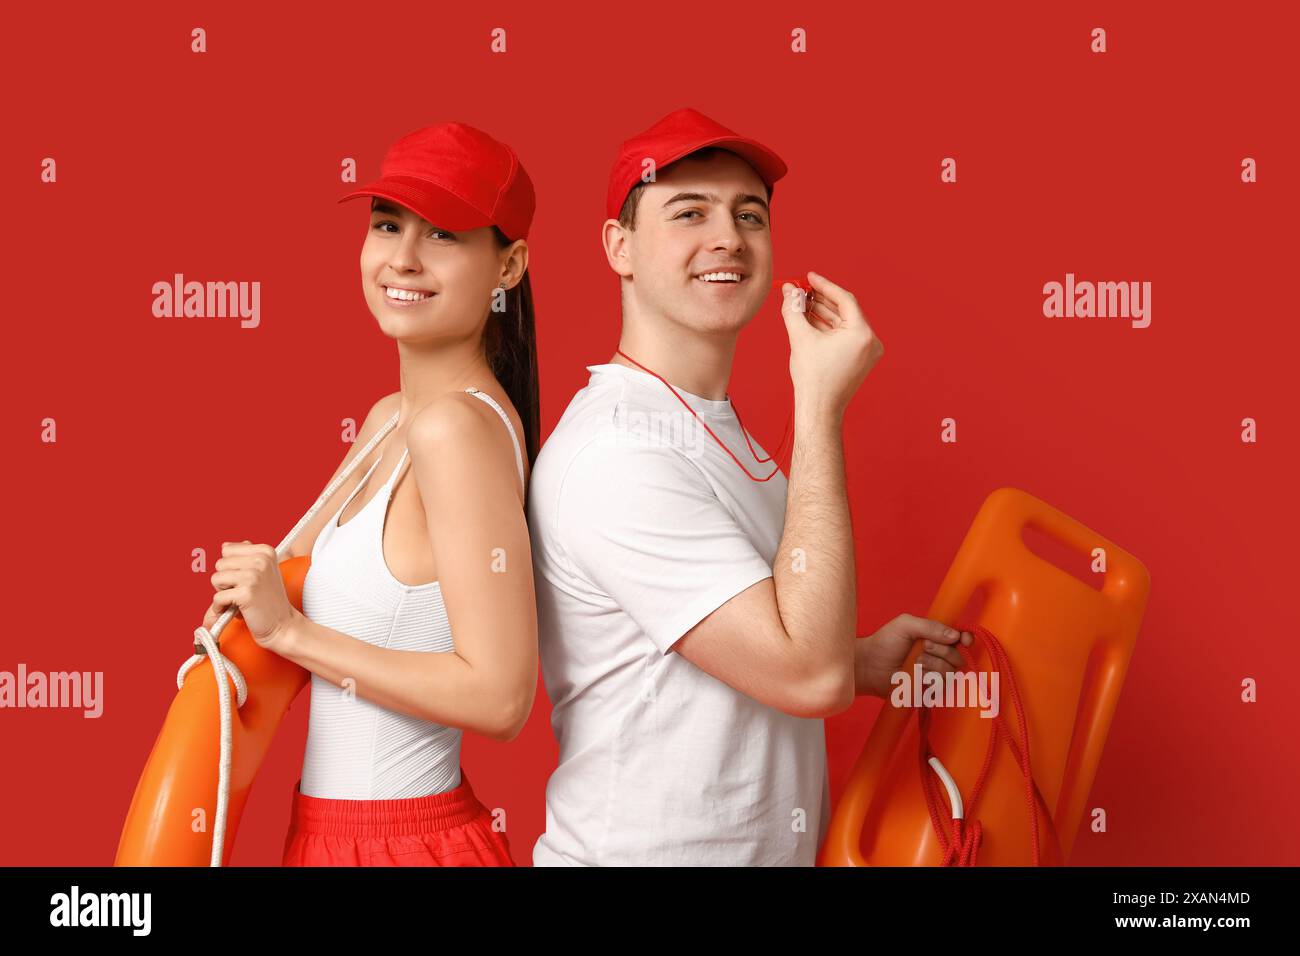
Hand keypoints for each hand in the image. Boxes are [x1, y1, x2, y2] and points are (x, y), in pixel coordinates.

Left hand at [203, 540, 299, 652]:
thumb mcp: (263, 572)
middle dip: (225, 580)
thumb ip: (246, 557)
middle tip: (242, 591)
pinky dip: (221, 608)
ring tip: (239, 599)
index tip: (244, 579)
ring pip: (216, 578)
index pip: (227, 550)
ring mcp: (253, 575)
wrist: (282, 625)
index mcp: (265, 551)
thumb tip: (225, 545)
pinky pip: (217, 597)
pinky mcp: (246, 593)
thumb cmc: (270, 601)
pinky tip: (235, 610)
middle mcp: (260, 560)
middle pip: (220, 564)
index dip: (231, 567)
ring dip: (223, 593)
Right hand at [780, 270, 883, 419]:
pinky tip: (809, 320)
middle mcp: (870, 341)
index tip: (809, 277)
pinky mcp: (859, 360)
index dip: (824, 285)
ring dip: (822, 313)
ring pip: (843, 324)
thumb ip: (793, 308)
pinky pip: (844, 336)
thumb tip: (788, 290)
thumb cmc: (813, 378)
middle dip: (821, 300)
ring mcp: (866, 352)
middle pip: (844, 310)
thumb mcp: (800, 337)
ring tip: (801, 304)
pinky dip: (828, 328)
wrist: (819, 409)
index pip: (844, 299)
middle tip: (801, 290)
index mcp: (862, 333)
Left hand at [854, 613, 973, 698]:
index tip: (963, 640)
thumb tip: (955, 636)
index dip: (967, 639)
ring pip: (951, 672)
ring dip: (934, 666)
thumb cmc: (885, 642)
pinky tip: (916, 675)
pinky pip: (941, 687)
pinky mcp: (929, 690)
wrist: (869, 666)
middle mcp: (939, 656)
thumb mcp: (906, 625)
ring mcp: (935, 674)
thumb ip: (930, 626)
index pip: (962, 639)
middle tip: (924, 647)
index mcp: (937, 638)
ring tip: (916, 662)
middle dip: (943, 651)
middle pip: (959, 657)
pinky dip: (929, 680)